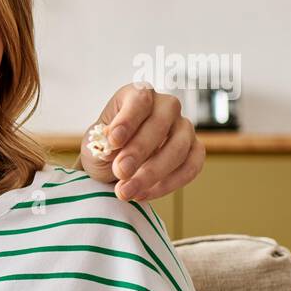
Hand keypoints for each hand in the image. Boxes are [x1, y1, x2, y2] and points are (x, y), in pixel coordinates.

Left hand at [79, 82, 205, 201]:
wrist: (114, 167)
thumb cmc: (105, 149)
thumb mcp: (95, 146)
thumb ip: (102, 145)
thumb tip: (111, 148)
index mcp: (138, 95)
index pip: (140, 100)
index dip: (128, 120)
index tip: (113, 141)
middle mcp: (166, 106)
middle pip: (160, 124)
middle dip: (138, 151)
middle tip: (120, 172)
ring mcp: (184, 128)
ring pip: (178, 148)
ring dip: (152, 173)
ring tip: (125, 192)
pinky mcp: (195, 150)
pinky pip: (191, 167)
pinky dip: (168, 184)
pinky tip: (142, 195)